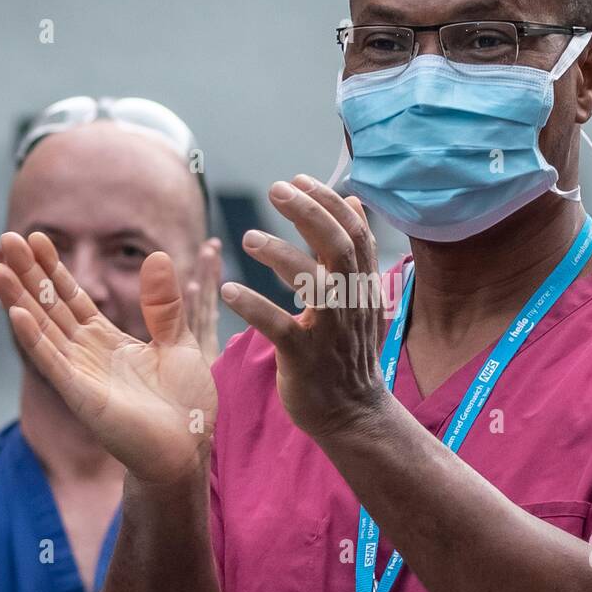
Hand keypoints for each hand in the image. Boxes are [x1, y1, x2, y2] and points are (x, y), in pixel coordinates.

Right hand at [0, 231, 216, 485]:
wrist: (188, 449)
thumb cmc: (186, 404)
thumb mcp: (180, 342)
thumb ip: (164, 305)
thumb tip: (160, 256)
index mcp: (108, 341)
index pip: (73, 298)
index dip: (54, 269)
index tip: (36, 237)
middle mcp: (87, 354)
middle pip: (50, 307)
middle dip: (28, 274)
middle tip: (4, 239)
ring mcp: (80, 375)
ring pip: (43, 330)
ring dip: (19, 300)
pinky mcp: (81, 396)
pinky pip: (53, 362)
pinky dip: (34, 338)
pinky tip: (16, 313)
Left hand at [219, 174, 387, 439]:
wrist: (352, 413)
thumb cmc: (346, 350)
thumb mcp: (358, 297)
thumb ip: (354, 252)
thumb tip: (354, 202)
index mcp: (362, 286)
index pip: (355, 233)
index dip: (329, 201)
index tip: (298, 179)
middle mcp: (350, 302)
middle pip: (337, 247)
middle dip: (308, 213)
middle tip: (275, 189)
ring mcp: (330, 331)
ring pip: (313, 283)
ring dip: (281, 254)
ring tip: (247, 238)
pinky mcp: (305, 359)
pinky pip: (279, 327)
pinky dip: (254, 306)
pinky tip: (229, 289)